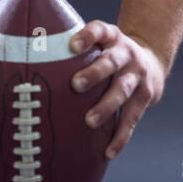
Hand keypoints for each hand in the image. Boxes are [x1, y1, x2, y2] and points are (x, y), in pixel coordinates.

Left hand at [69, 21, 165, 158]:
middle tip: (75, 84)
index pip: (99, 30)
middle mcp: (127, 53)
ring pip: (123, 90)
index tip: (72, 45)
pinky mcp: (145, 97)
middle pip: (111, 61)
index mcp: (111, 36)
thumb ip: (75, 48)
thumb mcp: (99, 42)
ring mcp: (138, 75)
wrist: (151, 62)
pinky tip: (108, 151)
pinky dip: (120, 136)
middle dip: (95, 73)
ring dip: (106, 106)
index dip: (87, 36)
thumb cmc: (109, 54)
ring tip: (89, 121)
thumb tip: (31, 56)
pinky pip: (132, 119)